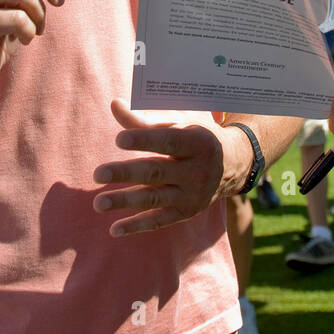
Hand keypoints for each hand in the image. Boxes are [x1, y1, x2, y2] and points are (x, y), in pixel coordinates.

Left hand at [92, 100, 244, 235]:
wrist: (236, 164)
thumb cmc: (199, 137)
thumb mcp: (181, 124)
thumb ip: (144, 120)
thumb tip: (114, 104)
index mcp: (198, 143)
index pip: (169, 141)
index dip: (144, 140)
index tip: (118, 139)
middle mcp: (197, 171)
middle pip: (157, 172)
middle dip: (126, 173)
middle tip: (97, 174)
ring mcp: (193, 195)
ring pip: (155, 199)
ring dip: (125, 201)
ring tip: (98, 203)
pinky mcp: (187, 212)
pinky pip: (160, 220)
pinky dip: (137, 226)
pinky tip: (114, 229)